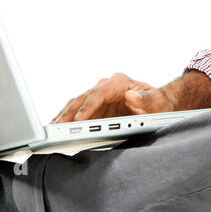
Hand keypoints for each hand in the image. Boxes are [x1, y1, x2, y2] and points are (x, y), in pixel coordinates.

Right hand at [50, 74, 177, 123]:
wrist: (159, 104)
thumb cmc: (159, 102)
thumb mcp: (157, 102)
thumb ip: (147, 99)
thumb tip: (132, 96)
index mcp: (118, 82)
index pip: (98, 93)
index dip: (88, 106)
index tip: (80, 119)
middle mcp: (106, 87)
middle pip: (83, 98)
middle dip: (69, 113)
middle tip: (57, 127)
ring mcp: (98, 97)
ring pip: (76, 104)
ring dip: (64, 116)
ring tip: (51, 129)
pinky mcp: (95, 107)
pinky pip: (77, 112)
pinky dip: (67, 120)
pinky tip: (57, 128)